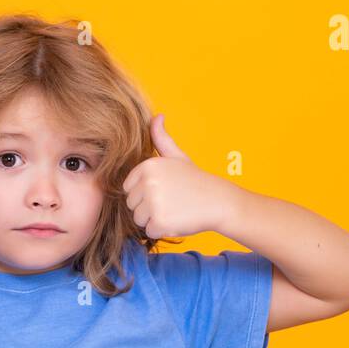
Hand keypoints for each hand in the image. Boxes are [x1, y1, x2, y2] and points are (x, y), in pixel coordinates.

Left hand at [122, 114, 238, 239]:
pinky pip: (148, 231)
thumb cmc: (196, 180)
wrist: (220, 202)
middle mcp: (147, 182)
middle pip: (131, 205)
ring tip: (175, 209)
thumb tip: (157, 116)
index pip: (128, 189)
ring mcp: (153, 202)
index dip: (145, 193)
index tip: (165, 190)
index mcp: (147, 166)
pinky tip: (178, 220)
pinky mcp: (159, 221)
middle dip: (148, 208)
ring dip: (155, 220)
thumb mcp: (177, 156)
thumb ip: (161, 138)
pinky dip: (162, 230)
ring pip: (138, 220)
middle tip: (172, 201)